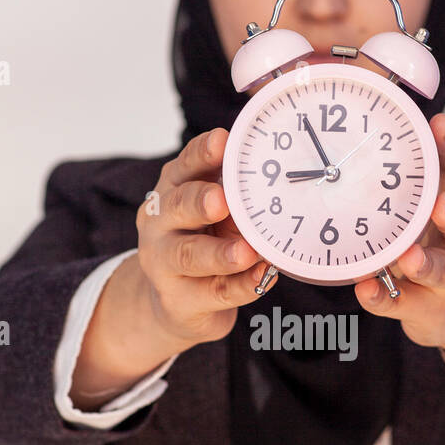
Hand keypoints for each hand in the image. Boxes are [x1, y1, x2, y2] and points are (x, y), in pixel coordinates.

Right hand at [136, 127, 277, 346]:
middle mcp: (160, 223)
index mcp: (172, 190)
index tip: (221, 140)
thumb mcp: (218, 214)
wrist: (178, 303)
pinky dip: (242, 285)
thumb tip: (284, 178)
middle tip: (221, 199)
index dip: (202, 153)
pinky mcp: (180, 300)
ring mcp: (164, 263)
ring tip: (246, 252)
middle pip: (177, 206)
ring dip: (219, 253)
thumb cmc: (205, 244)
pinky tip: (262, 278)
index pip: (185, 166)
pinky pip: (215, 292)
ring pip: (189, 254)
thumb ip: (237, 197)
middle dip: (199, 200)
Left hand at [353, 114, 444, 354]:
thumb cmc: (442, 242)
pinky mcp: (423, 306)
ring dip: (425, 263)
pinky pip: (401, 302)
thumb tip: (377, 127)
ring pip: (441, 269)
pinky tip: (366, 289)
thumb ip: (418, 174)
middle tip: (444, 204)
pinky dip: (382, 297)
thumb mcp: (435, 205)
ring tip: (411, 257)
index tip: (440, 125)